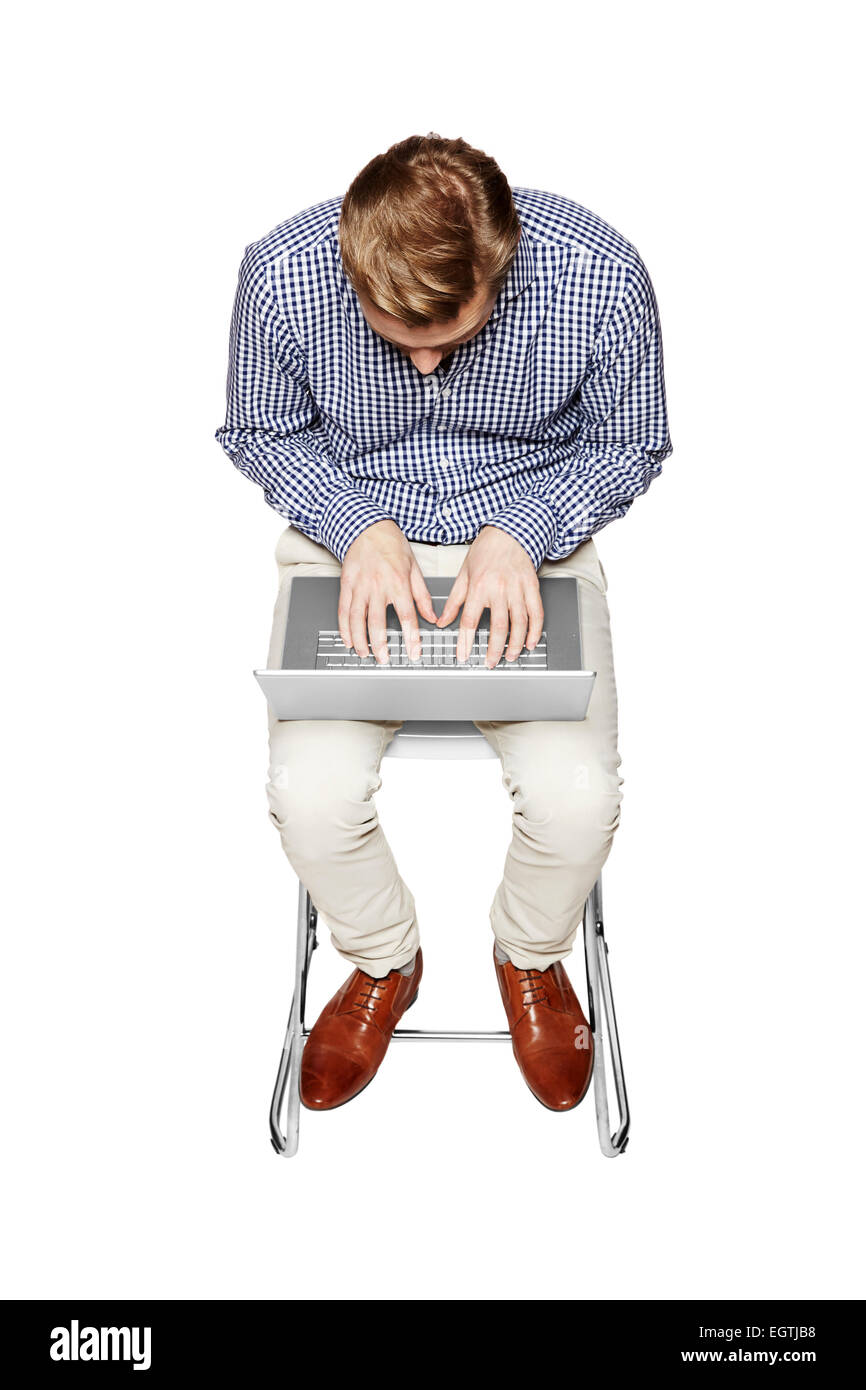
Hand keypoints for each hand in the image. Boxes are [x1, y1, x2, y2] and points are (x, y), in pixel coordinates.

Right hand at [340, 520, 436, 664]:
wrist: (366, 526)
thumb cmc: (391, 544)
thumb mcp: (413, 567)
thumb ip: (422, 595)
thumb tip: (432, 616)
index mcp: (398, 582)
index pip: (407, 615)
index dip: (411, 637)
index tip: (413, 652)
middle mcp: (378, 586)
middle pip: (378, 622)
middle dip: (381, 645)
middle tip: (384, 659)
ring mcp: (359, 586)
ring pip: (357, 619)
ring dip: (360, 640)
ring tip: (364, 654)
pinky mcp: (346, 584)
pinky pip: (343, 610)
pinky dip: (344, 627)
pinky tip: (347, 639)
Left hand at [436, 526, 543, 667]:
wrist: (509, 532)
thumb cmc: (486, 551)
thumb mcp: (464, 575)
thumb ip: (453, 601)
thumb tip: (442, 622)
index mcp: (479, 586)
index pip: (470, 621)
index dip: (466, 641)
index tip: (464, 655)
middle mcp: (499, 589)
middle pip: (498, 627)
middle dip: (494, 650)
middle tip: (490, 662)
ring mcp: (518, 589)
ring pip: (519, 623)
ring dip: (515, 644)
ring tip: (510, 656)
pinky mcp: (532, 587)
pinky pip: (536, 613)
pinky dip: (535, 630)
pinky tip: (531, 642)